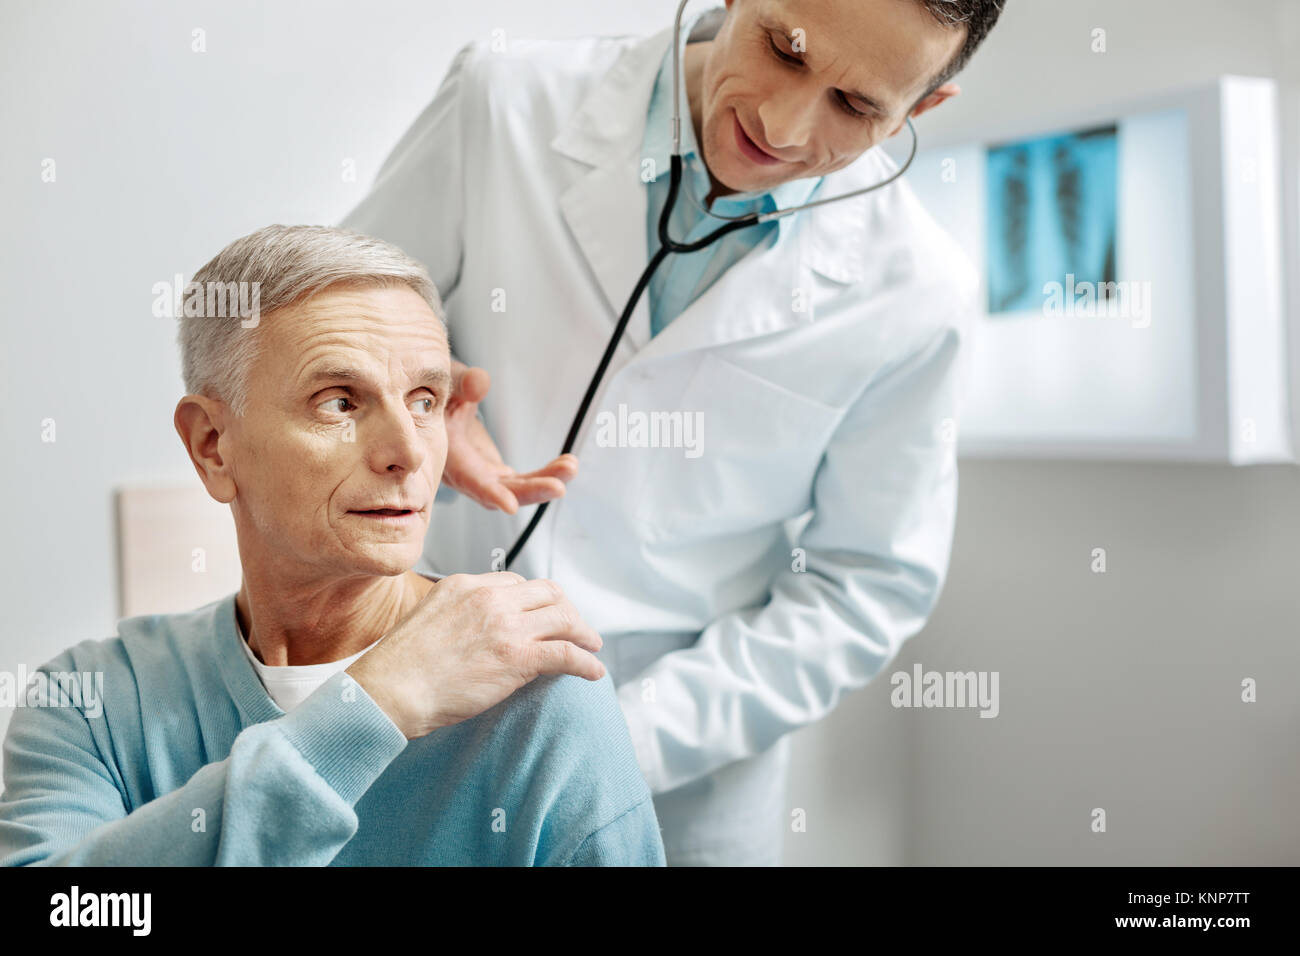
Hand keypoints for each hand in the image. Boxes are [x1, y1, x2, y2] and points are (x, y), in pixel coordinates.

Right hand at [345, 572, 605, 739]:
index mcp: (465, 585)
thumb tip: (479, 630)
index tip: (544, 615)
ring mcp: (506, 625)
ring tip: (592, 646)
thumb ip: (458, 614)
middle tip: (576, 628)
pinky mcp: (518, 657)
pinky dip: (586, 662)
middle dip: (566, 610)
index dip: (536, 600)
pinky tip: (593, 671)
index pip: (516, 582)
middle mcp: (489, 598)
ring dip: (583, 633)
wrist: (390, 690)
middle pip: (547, 593)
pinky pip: (566, 653)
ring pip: (563, 618)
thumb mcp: (427, 618)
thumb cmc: (400, 667)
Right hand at [442, 358, 577, 513]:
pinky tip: (567, 465)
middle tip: (559, 486)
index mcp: (448, 455)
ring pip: (515, 487)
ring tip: (571, 466)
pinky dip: (546, 474)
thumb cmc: (433, 393)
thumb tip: (480, 382)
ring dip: (545, 481)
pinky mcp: (495, 472)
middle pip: (499, 490)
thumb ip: (462, 383)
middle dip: (530, 491)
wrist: (431, 404)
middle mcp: (465, 473)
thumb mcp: (444, 381)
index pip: (468, 478)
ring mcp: (482, 475)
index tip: (511, 506)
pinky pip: (523, 479)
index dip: (489, 492)